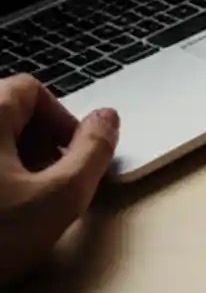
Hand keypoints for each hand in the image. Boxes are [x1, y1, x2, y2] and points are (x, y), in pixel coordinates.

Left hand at [0, 75, 119, 285]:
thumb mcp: (58, 198)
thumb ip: (93, 152)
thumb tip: (108, 120)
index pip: (30, 89)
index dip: (60, 119)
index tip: (71, 157)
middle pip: (6, 112)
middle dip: (36, 142)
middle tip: (48, 183)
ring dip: (11, 161)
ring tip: (19, 203)